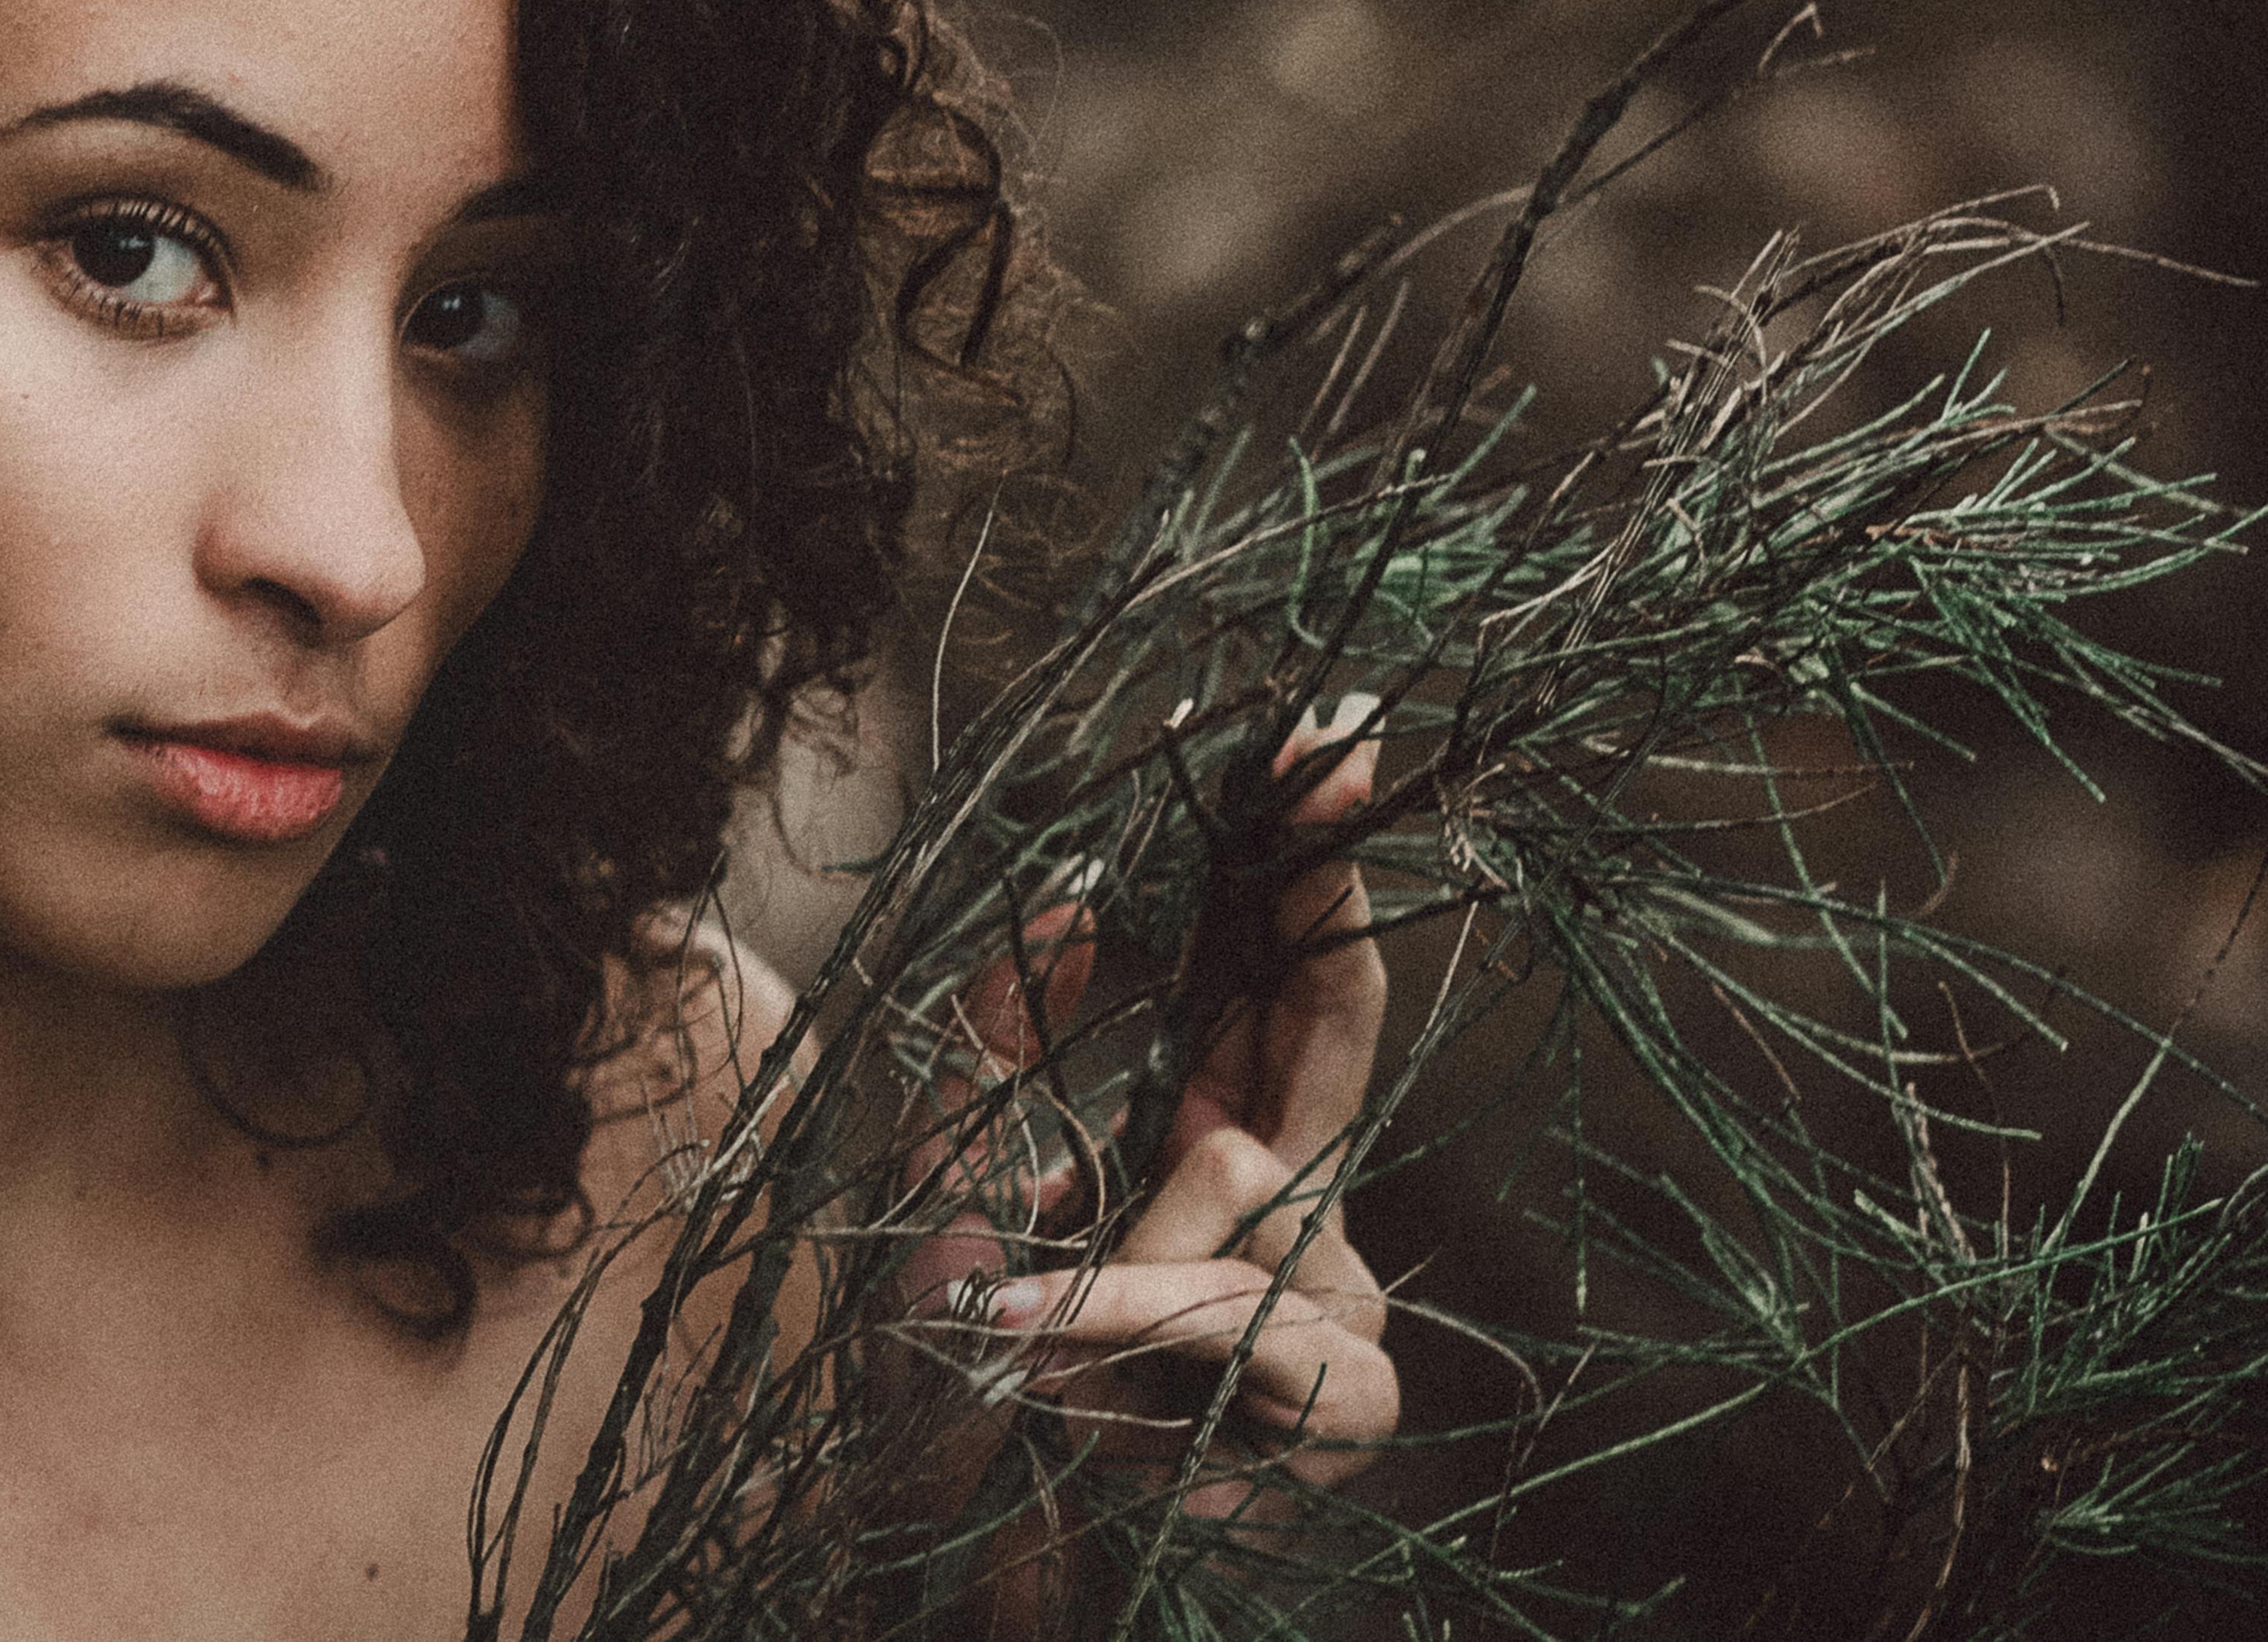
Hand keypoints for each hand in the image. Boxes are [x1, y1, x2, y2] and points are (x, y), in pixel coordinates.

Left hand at [910, 697, 1397, 1518]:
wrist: (968, 1558)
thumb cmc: (961, 1377)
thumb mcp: (945, 1166)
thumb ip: (1004, 1029)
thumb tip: (1076, 896)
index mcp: (1206, 1129)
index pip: (1268, 962)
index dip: (1290, 850)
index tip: (1311, 731)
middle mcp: (1285, 1196)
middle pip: (1326, 1010)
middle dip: (1314, 878)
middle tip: (1320, 756)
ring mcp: (1333, 1293)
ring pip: (1243, 1175)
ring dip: (1113, 1243)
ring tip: (1016, 1323)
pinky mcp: (1344, 1396)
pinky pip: (1239, 1308)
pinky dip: (1125, 1322)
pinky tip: (1031, 1340)